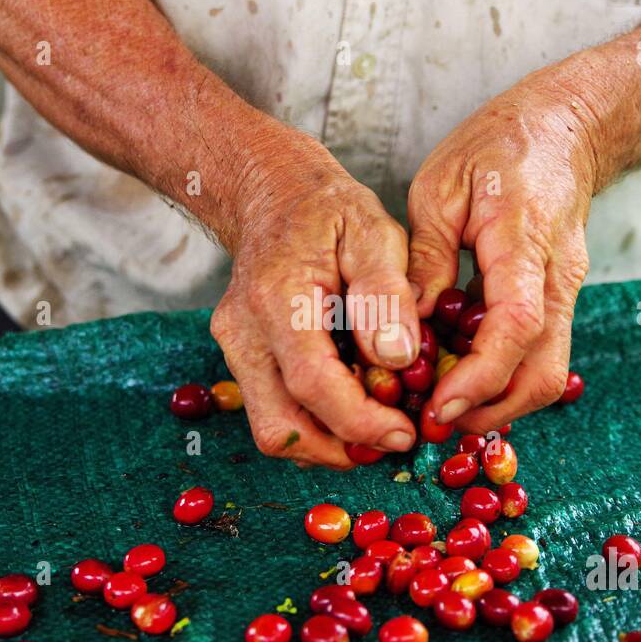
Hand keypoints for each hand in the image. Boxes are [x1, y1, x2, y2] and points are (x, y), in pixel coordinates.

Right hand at [210, 136, 420, 467]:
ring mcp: (236, 349)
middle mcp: (244, 332)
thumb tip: (398, 359)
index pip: (311, 383)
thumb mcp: (373, 233)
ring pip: (274, 428)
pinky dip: (317, 423)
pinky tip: (356, 403)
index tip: (404, 434)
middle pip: (280, 425)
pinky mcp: (243, 360)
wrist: (271, 192)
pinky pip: (276, 410)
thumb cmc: (327, 209)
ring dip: (329, 442)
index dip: (359, 421)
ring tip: (381, 425)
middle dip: (341, 448)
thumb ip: (385, 296)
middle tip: (395, 440)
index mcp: (277, 298)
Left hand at [407, 74, 598, 433]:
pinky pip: (539, 355)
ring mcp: (566, 292)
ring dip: (497, 400)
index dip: (478, 376)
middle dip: (491, 409)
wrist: (564, 129)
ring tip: (441, 402)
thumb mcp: (439, 188)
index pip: (517, 326)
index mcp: (525, 241)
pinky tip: (459, 371)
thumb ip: (425, 259)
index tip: (439, 404)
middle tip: (435, 420)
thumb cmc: (496, 148)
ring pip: (547, 373)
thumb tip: (404, 327)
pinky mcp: (559, 300)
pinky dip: (502, 376)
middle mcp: (558, 277)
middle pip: (545, 373)